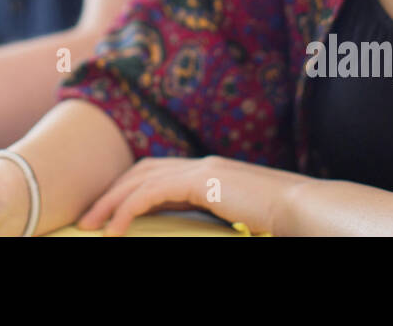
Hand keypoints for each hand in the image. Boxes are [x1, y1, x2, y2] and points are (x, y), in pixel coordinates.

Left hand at [75, 155, 309, 235]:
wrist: (304, 209)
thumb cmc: (281, 220)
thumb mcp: (240, 218)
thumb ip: (217, 215)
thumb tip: (202, 227)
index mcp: (208, 172)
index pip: (156, 173)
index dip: (129, 189)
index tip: (109, 212)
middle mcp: (200, 165)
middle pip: (141, 171)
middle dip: (112, 192)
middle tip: (88, 218)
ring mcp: (200, 169)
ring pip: (140, 179)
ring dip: (112, 201)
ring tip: (91, 224)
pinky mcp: (201, 181)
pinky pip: (152, 193)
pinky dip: (129, 209)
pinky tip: (116, 228)